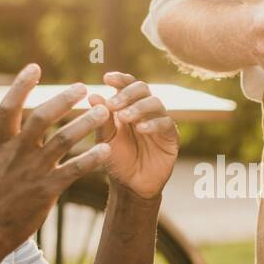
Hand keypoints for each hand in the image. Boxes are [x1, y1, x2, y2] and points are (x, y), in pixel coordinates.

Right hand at [0, 65, 111, 260]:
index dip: (21, 85)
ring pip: (63, 140)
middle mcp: (16, 153)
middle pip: (41, 117)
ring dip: (85, 123)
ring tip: (103, 111)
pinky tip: (106, 150)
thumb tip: (16, 127)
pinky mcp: (46, 190)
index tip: (35, 67)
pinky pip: (74, 170)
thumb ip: (6, 145)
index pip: (8, 106)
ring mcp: (32, 171)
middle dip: (63, 99)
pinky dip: (91, 158)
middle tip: (82, 87)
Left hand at [87, 71, 177, 198]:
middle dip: (127, 93)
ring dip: (138, 108)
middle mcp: (146, 110)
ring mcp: (159, 122)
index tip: (106, 79)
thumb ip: (101, 120)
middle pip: (143, 88)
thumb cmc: (117, 160)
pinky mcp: (171, 137)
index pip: (127, 85)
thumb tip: (92, 96)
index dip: (120, 79)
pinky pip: (166, 123)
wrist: (130, 185)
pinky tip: (141, 129)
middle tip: (113, 104)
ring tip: (124, 118)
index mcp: (128, 106)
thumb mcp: (105, 140)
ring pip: (155, 103)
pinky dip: (153, 124)